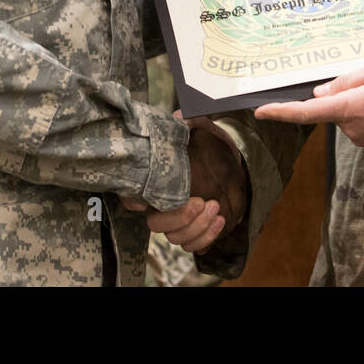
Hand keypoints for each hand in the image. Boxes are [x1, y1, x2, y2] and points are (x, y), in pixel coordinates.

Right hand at [120, 116, 248, 253]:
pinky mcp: (194, 230)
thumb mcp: (200, 130)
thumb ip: (190, 123)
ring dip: (196, 228)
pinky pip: (191, 246)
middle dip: (179, 217)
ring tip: (216, 209)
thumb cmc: (208, 144)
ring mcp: (177, 220)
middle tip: (202, 202)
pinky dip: (205, 238)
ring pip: (175, 237)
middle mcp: (160, 204)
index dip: (134, 200)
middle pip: (156, 223)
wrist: (232, 162)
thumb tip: (181, 117)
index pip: (131, 195)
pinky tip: (220, 222)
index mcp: (156, 180)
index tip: (145, 200)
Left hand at [253, 60, 363, 148]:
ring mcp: (363, 139)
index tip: (260, 111)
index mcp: (353, 108)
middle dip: (345, 90)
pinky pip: (358, 120)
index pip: (308, 113)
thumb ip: (347, 81)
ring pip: (345, 112)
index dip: (282, 112)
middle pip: (331, 105)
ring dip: (358, 99)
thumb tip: (320, 95)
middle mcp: (354, 129)